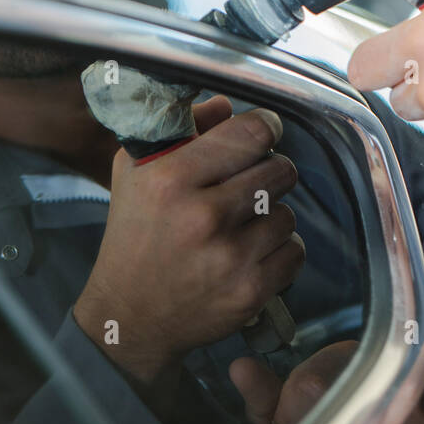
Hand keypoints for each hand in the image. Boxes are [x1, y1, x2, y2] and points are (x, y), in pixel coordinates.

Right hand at [74, 96, 304, 385]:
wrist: (129, 317)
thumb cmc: (136, 233)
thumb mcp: (139, 170)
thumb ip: (184, 128)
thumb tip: (227, 105)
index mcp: (172, 178)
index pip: (251, 132)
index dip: (265, 127)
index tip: (263, 134)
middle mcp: (203, 215)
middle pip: (280, 170)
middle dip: (270, 173)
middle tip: (250, 184)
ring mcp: (229, 257)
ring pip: (288, 212)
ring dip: (271, 216)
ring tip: (242, 226)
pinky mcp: (249, 292)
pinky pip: (294, 252)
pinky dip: (279, 251)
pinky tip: (251, 254)